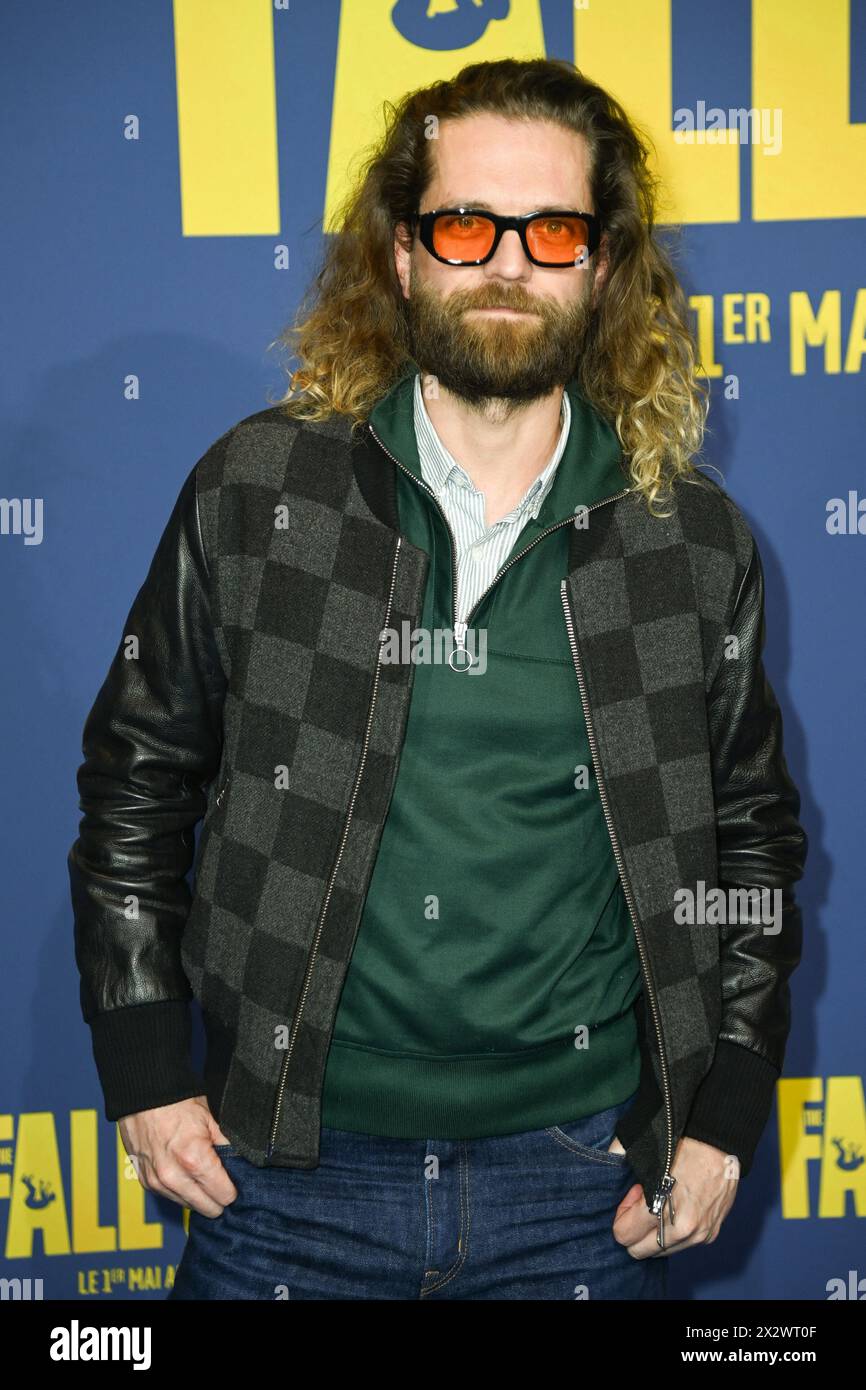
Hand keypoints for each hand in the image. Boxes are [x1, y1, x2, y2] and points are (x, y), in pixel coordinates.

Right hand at [118, 1095, 237, 1216]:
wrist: (143, 1096)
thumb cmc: (177, 1103)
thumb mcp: (211, 1119)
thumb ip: (226, 1147)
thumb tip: (240, 1166)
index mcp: (195, 1160)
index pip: (224, 1196)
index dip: (233, 1190)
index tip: (233, 1181)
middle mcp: (174, 1177)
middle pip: (208, 1209)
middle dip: (218, 1198)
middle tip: (221, 1181)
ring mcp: (157, 1182)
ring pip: (189, 1206)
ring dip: (198, 1196)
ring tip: (201, 1174)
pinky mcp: (146, 1182)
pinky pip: (171, 1197)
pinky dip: (181, 1191)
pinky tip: (184, 1172)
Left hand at [607, 1135, 739, 1258]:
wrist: (721, 1144)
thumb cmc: (682, 1144)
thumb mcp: (645, 1151)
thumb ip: (619, 1160)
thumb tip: (604, 1169)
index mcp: (661, 1208)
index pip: (624, 1236)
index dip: (622, 1215)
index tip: (633, 1196)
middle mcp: (681, 1229)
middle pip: (640, 1251)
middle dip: (636, 1229)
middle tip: (644, 1201)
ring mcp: (698, 1235)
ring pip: (661, 1251)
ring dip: (655, 1232)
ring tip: (663, 1201)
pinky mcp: (710, 1234)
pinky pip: (681, 1245)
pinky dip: (673, 1232)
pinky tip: (677, 1207)